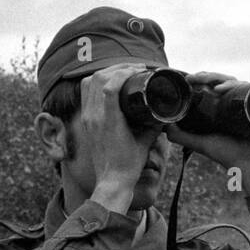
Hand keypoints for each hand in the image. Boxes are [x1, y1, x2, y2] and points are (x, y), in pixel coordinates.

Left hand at [79, 64, 164, 213]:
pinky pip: (86, 93)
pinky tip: (110, 84)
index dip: (123, 72)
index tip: (138, 69)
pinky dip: (97, 83)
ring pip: (89, 83)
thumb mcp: (146, 142)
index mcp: (109, 121)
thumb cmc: (129, 165)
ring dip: (105, 73)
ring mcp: (88, 118)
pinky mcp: (86, 121)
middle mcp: (94, 116)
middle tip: (133, 68)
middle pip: (97, 79)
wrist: (112, 181)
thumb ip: (154, 124)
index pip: (109, 85)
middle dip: (116, 68)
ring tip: (122, 72)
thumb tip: (163, 111)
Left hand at [164, 71, 249, 193]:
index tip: (188, 79)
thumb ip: (182, 136)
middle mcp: (234, 103)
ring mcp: (247, 102)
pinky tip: (222, 89)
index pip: (211, 85)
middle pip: (222, 80)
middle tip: (194, 79)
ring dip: (220, 79)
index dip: (200, 79)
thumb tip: (164, 126)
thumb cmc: (229, 155)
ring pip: (234, 81)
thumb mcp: (201, 144)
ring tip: (211, 86)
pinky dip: (235, 84)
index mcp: (222, 108)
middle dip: (207, 77)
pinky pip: (248, 87)